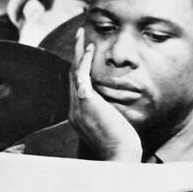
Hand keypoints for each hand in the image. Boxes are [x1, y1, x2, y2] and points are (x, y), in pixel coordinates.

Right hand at [68, 28, 141, 161]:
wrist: (119, 156)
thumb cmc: (120, 147)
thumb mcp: (112, 128)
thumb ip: (109, 115)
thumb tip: (116, 109)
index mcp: (79, 115)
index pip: (76, 87)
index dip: (79, 69)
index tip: (84, 55)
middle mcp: (74, 109)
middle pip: (72, 76)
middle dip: (75, 55)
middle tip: (79, 37)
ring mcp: (79, 105)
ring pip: (74, 72)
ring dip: (78, 52)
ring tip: (81, 35)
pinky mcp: (87, 101)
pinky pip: (81, 75)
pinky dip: (84, 60)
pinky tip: (90, 48)